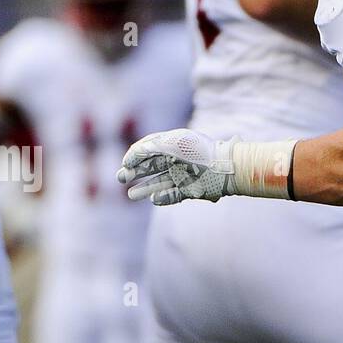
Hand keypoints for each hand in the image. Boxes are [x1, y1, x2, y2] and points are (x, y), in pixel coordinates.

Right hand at [118, 129, 237, 205]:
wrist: (223, 169)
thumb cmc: (197, 152)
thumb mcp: (171, 143)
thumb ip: (150, 146)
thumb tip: (133, 153)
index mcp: (172, 145)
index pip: (148, 149)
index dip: (134, 156)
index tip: (126, 163)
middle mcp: (176, 160)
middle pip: (150, 166)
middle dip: (134, 172)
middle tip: (119, 178)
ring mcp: (182, 176)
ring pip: (159, 182)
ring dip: (144, 188)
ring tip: (130, 195)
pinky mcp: (190, 190)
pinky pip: (173, 195)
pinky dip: (163, 198)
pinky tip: (154, 199)